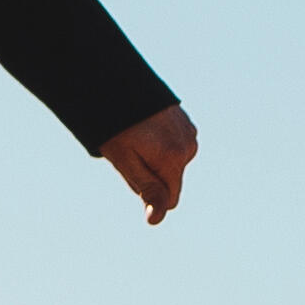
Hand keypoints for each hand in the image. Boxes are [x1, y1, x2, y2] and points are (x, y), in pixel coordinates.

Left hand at [99, 105, 198, 221]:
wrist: (116, 84)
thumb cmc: (115, 127)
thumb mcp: (125, 162)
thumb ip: (146, 189)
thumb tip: (156, 220)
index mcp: (174, 159)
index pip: (169, 199)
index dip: (147, 192)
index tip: (131, 170)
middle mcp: (188, 146)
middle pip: (170, 180)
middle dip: (151, 174)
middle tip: (129, 151)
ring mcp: (189, 133)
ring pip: (173, 164)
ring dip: (155, 158)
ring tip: (136, 136)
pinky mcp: (186, 123)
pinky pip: (176, 147)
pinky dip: (161, 143)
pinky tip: (146, 127)